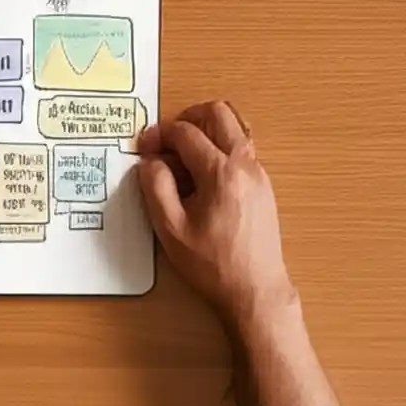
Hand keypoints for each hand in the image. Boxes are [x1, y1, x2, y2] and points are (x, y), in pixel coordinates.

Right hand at [135, 102, 294, 326]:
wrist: (256, 291)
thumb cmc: (212, 264)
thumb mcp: (170, 228)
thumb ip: (155, 186)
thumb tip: (151, 161)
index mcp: (221, 172)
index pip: (185, 132)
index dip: (158, 134)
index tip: (143, 148)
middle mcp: (245, 165)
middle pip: (219, 113)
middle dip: (187, 118)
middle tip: (166, 140)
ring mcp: (259, 174)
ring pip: (233, 129)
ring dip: (205, 133)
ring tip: (181, 160)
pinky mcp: (263, 186)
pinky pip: (240, 150)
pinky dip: (218, 150)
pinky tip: (200, 179)